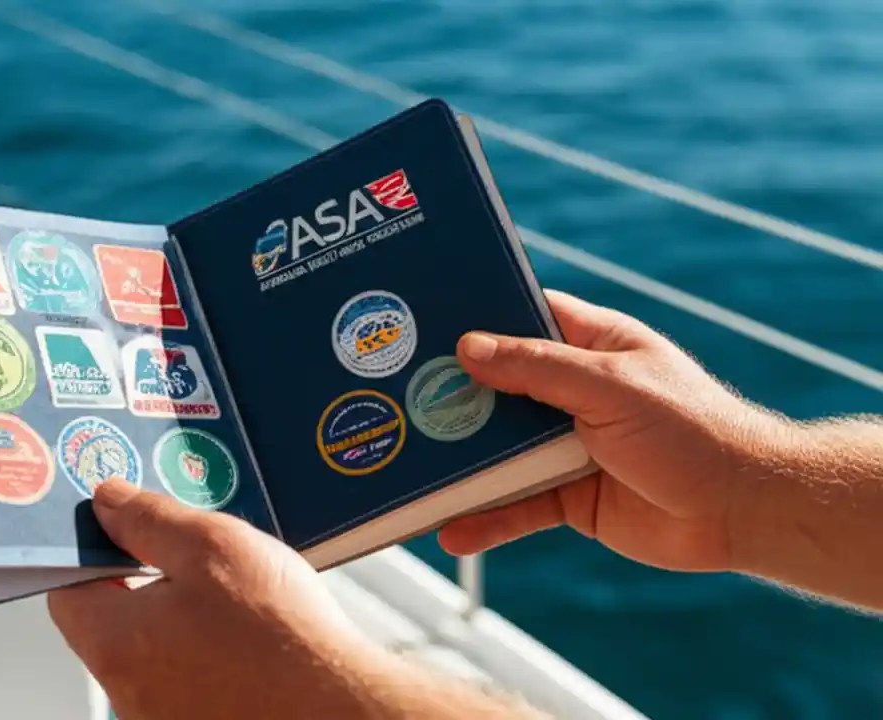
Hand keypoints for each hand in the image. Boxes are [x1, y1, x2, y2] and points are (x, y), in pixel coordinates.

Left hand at [49, 480, 541, 718]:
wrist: (342, 707)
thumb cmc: (282, 637)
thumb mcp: (213, 545)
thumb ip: (149, 519)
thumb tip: (108, 504)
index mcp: (114, 641)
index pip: (66, 589)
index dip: (90, 551)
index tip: (117, 529)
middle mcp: (127, 691)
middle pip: (111, 622)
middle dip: (144, 582)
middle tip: (190, 555)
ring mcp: (162, 717)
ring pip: (154, 651)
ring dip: (181, 619)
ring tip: (234, 597)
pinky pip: (188, 679)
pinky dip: (209, 653)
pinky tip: (249, 636)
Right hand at [439, 290, 778, 571]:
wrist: (742, 511)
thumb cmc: (690, 429)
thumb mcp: (609, 387)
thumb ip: (537, 368)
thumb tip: (468, 348)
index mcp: (591, 345)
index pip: (524, 317)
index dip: (478, 316)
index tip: (424, 318)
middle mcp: (573, 390)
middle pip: (497, 386)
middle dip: (450, 393)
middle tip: (393, 391)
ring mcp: (566, 444)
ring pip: (497, 449)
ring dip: (458, 461)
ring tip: (406, 463)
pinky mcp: (568, 496)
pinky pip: (515, 505)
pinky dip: (484, 518)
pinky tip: (451, 530)